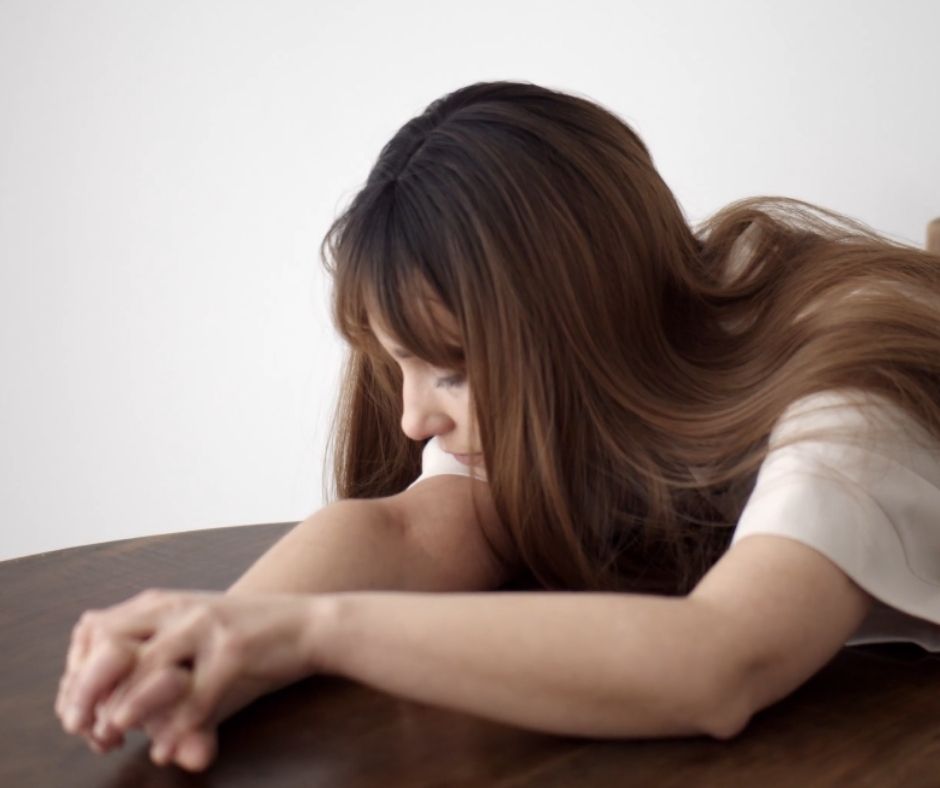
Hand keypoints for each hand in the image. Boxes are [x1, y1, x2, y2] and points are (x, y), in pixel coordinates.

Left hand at [55, 588, 324, 770]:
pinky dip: (176, 729)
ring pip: (147, 670)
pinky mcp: (235, 650)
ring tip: (116, 737)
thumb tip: (104, 719)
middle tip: (88, 731)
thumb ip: (152, 664)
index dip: (76, 673)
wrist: (309, 624)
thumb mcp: (194, 637)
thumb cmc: (248, 639)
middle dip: (88, 694)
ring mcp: (207, 627)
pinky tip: (168, 748)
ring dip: (125, 710)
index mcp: (163, 603)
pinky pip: (195, 696)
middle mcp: (180, 608)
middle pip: (109, 645)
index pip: (94, 629)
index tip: (78, 713)